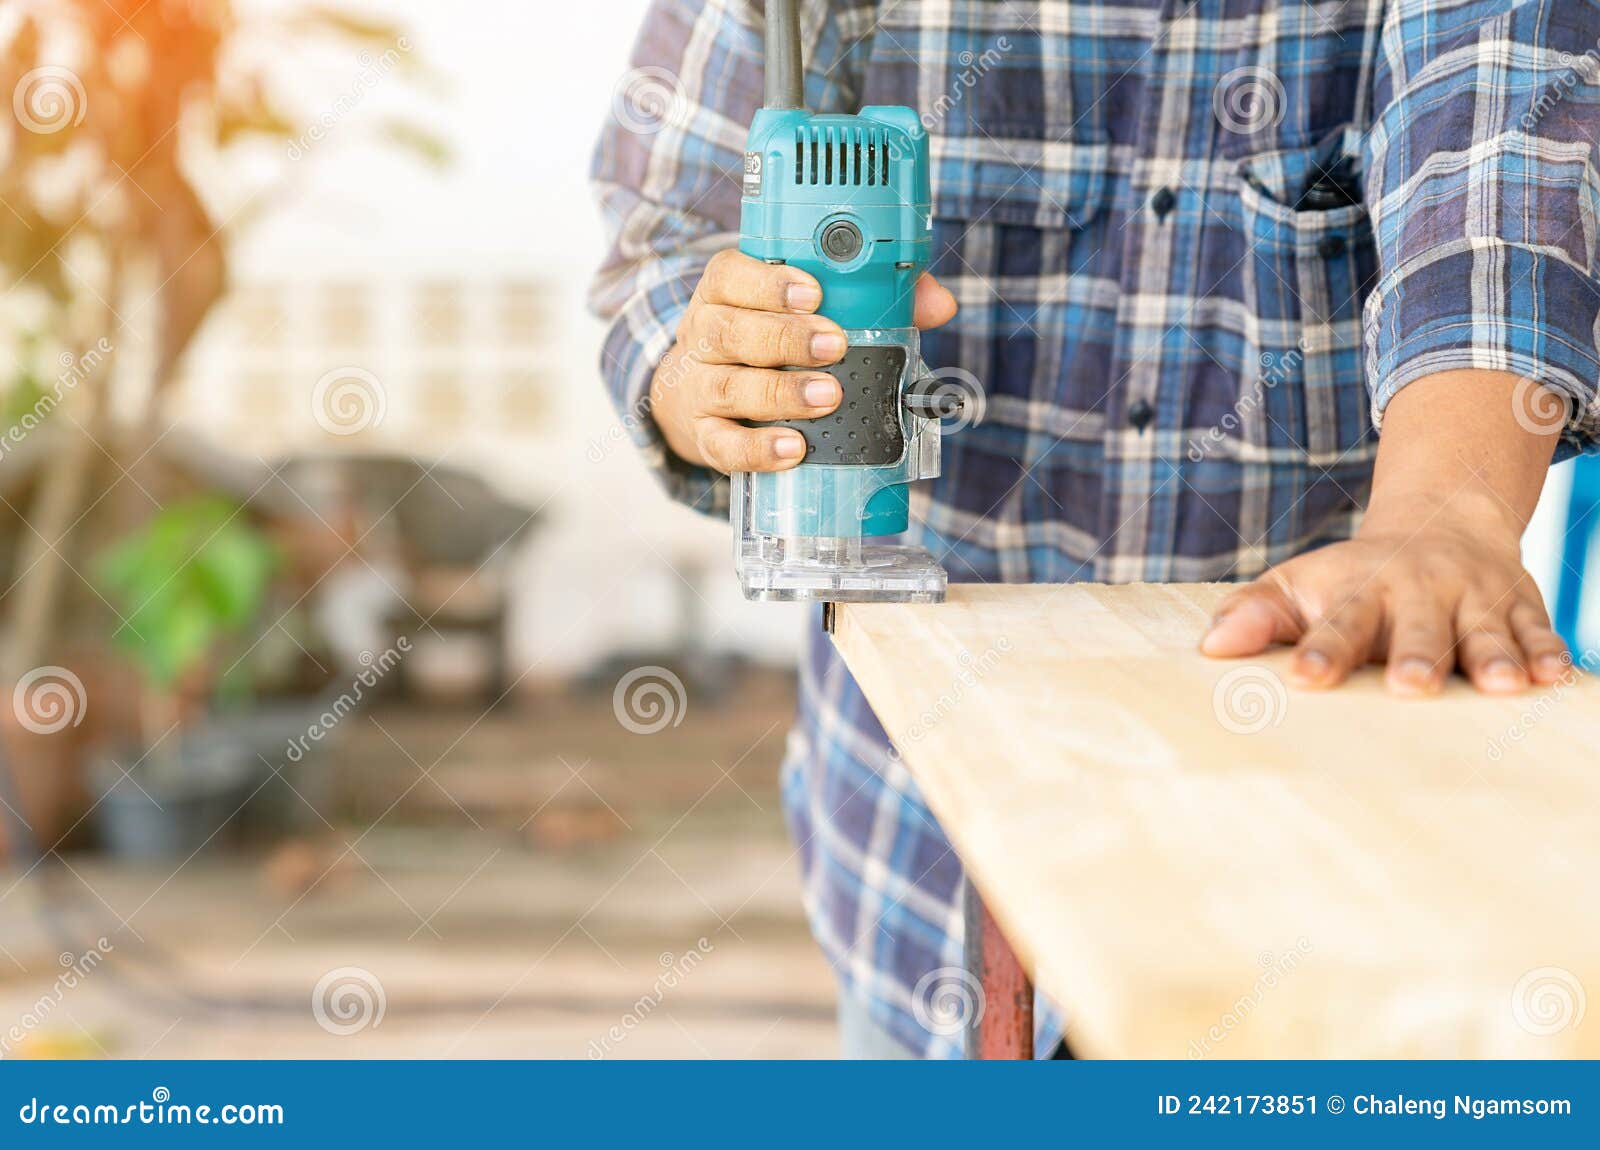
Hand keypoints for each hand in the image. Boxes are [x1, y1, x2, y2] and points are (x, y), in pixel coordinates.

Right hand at [648, 249, 957, 471]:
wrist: (703, 399)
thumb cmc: (769, 345)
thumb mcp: (805, 312)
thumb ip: (873, 298)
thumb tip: (939, 305)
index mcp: (725, 294)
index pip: (729, 274)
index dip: (767, 282)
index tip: (814, 291)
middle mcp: (703, 337)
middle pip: (729, 331)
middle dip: (786, 337)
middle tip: (835, 346)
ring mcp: (699, 390)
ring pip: (727, 386)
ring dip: (779, 393)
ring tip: (827, 397)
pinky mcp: (705, 437)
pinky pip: (723, 445)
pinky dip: (758, 449)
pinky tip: (793, 449)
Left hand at [1200, 497, 1568, 695]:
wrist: (1440, 524)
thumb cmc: (1352, 578)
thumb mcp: (1298, 585)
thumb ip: (1255, 614)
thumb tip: (1210, 647)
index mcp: (1360, 590)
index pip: (1337, 623)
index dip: (1321, 651)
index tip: (1303, 678)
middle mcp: (1419, 590)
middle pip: (1417, 626)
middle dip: (1416, 655)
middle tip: (1410, 687)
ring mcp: (1473, 598)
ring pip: (1485, 629)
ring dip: (1493, 656)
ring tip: (1501, 686)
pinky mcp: (1520, 605)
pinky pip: (1539, 628)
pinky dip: (1548, 651)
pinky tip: (1556, 678)